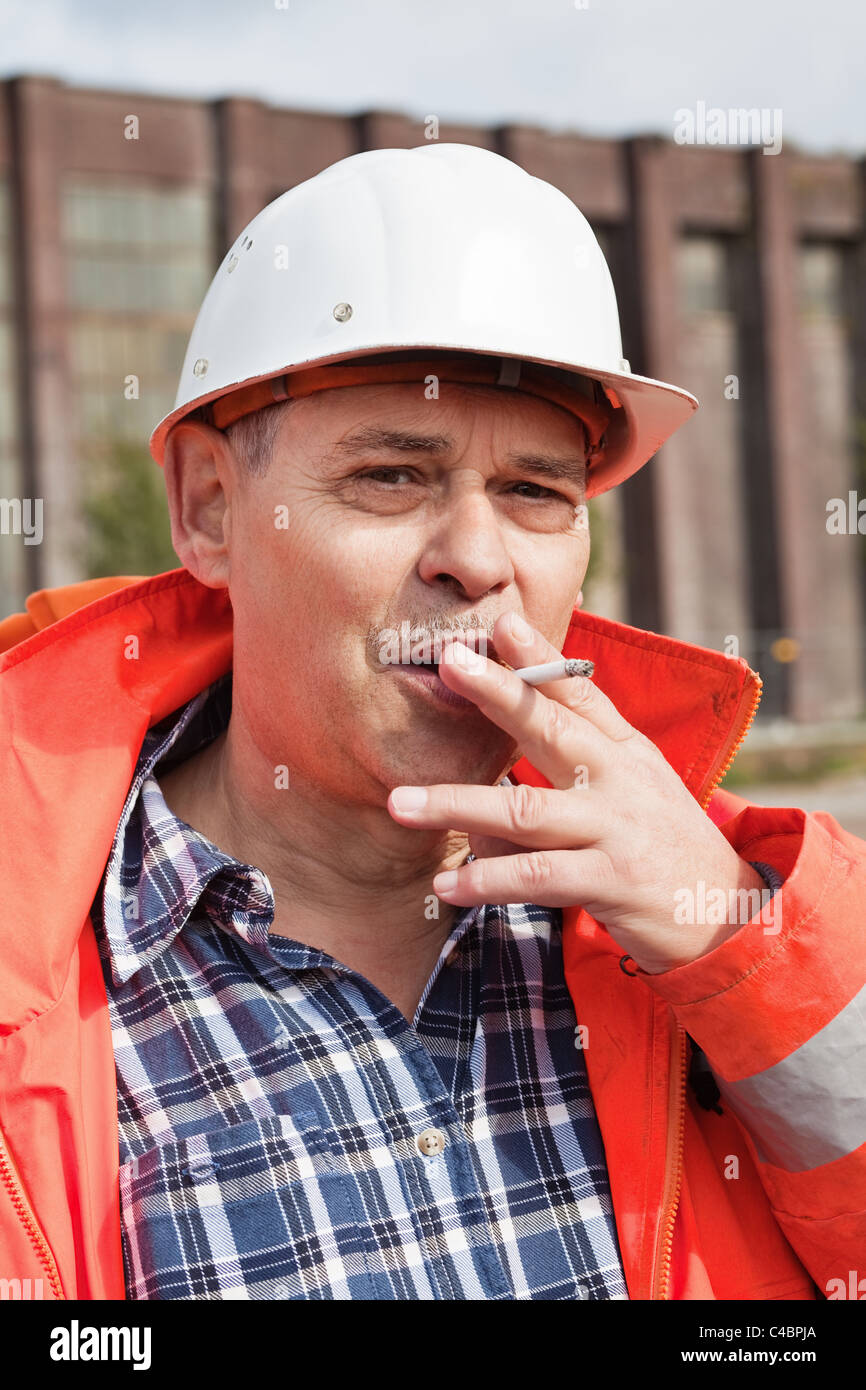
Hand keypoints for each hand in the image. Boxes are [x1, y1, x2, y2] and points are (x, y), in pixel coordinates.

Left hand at [386, 610, 766, 973]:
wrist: (727, 913)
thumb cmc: (660, 839)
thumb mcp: (634, 778)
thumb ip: (583, 736)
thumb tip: (520, 690)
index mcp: (622, 749)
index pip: (578, 690)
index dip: (539, 654)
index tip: (500, 621)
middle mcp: (618, 780)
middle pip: (552, 728)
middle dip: (499, 694)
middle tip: (448, 664)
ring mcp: (614, 830)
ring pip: (526, 811)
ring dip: (459, 805)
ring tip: (400, 803)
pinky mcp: (610, 882)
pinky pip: (538, 878)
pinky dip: (488, 880)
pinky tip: (446, 882)